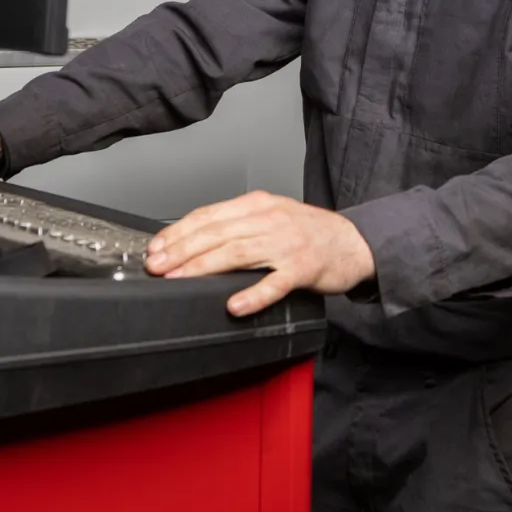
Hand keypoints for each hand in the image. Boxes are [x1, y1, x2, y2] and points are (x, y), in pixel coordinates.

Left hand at [145, 191, 375, 316]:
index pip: (209, 215)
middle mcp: (268, 220)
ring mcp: (286, 244)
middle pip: (216, 233)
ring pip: (237, 253)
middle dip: (181, 250)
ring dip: (203, 267)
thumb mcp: (272, 216)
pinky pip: (274, 283)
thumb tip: (196, 241)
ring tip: (179, 279)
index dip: (179, 231)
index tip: (156, 247)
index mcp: (257, 205)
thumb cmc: (310, 232)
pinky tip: (235, 305)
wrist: (355, 242)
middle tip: (156, 266)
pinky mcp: (303, 268)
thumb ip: (239, 225)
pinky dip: (253, 294)